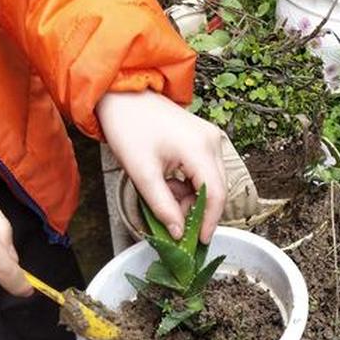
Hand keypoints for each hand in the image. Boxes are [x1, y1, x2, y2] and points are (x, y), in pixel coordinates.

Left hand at [96, 90, 225, 241]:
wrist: (122, 97)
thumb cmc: (128, 129)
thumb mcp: (142, 174)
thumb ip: (163, 206)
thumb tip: (178, 233)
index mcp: (199, 148)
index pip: (215, 194)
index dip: (209, 222)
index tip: (198, 242)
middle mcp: (213, 141)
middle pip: (216, 190)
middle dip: (196, 210)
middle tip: (174, 221)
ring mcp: (211, 138)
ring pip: (211, 182)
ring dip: (190, 197)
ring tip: (164, 195)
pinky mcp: (205, 138)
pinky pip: (205, 171)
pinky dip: (189, 184)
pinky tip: (169, 183)